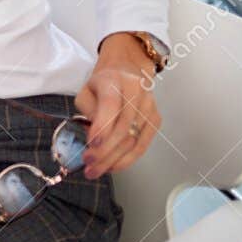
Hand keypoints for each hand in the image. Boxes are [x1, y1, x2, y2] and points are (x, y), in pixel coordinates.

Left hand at [76, 35, 161, 177]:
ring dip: (114, 159)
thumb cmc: (102, 84)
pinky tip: (113, 166)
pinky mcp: (156, 118)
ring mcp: (149, 105)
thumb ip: (87, 111)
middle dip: (104, 151)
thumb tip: (94, 138)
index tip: (91, 144)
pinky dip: (128, 158)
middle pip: (122, 127)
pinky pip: (143, 144)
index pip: (111, 105)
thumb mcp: (86, 90)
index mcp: (113, 80)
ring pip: (133, 139)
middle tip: (88, 166)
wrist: (127, 70)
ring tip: (96, 171)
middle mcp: (135, 91)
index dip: (102, 127)